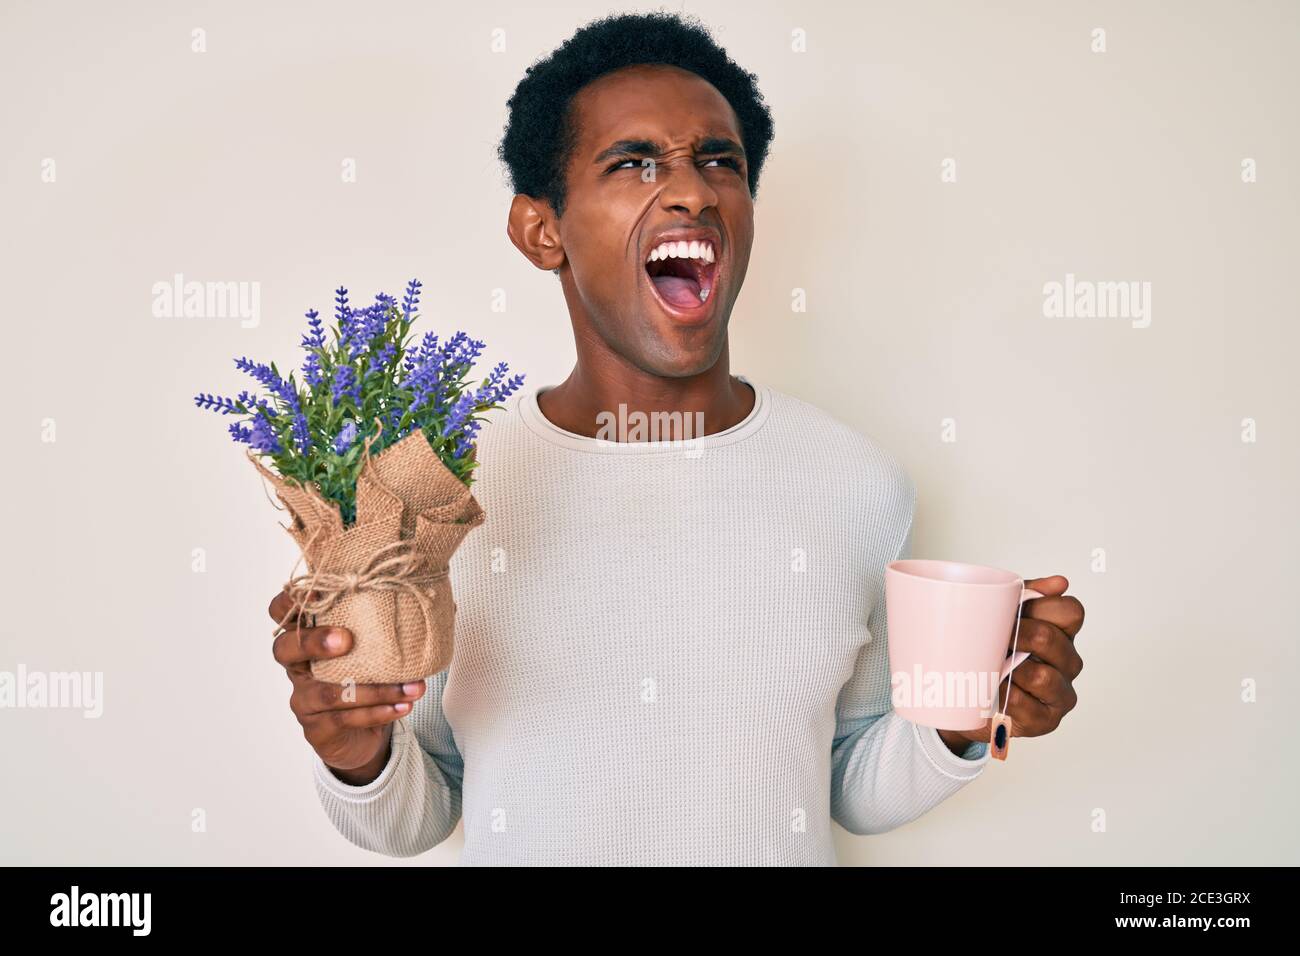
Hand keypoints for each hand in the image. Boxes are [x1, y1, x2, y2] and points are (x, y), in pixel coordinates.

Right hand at [269, 586, 426, 783]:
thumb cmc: (369, 677)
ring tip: (412, 687)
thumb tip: (443, 599)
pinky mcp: (316, 728)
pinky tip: (404, 706)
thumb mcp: (379, 648)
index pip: (282, 613)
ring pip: (326, 692)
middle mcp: (298, 667)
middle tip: (347, 640)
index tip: (317, 592)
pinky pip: (344, 719)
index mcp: (308, 637)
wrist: (364, 734)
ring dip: (374, 689)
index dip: (290, 601)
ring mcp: (303, 699)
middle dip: (314, 642)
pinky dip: (378, 712)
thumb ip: (398, 621)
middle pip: (284, 649)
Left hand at [937, 574, 1083, 751]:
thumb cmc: (989, 654)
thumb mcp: (1001, 619)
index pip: (1071, 611)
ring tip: (994, 668)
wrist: (963, 699)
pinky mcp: (1046, 720)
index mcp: (1062, 633)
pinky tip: (996, 692)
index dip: (1041, 606)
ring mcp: (1060, 693)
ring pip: (1042, 676)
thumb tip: (1060, 582)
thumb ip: (1025, 595)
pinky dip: (1007, 697)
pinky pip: (1028, 706)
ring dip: (1012, 670)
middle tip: (996, 638)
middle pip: (1052, 639)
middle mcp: (1068, 663)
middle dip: (1017, 634)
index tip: (1015, 610)